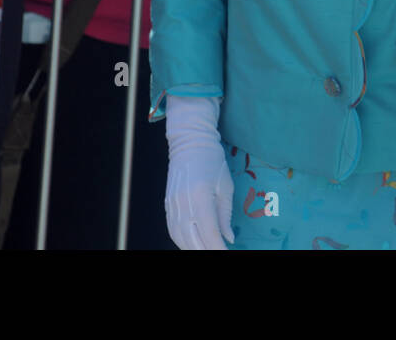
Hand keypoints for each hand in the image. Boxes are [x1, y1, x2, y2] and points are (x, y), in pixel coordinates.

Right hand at [164, 95, 233, 249]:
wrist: (190, 143)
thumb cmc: (213, 162)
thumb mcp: (225, 187)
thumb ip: (225, 216)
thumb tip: (228, 239)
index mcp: (200, 196)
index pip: (209, 232)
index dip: (218, 248)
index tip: (228, 253)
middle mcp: (183, 203)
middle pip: (193, 240)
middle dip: (207, 251)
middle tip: (219, 253)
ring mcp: (172, 205)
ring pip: (180, 238)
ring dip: (194, 248)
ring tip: (207, 251)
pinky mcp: (166, 205)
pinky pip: (173, 230)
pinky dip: (183, 241)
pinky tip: (193, 245)